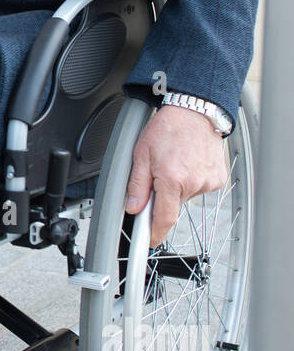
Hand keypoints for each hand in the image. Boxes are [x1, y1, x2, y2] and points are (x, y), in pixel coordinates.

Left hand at [125, 105, 228, 247]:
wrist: (195, 110)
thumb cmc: (168, 128)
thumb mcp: (141, 154)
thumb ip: (137, 185)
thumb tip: (132, 207)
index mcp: (172, 179)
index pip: (164, 220)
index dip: (155, 233)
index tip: (150, 241)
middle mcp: (193, 184)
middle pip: (173, 205)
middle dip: (163, 196)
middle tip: (159, 174)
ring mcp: (207, 182)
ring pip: (186, 196)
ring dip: (178, 187)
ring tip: (175, 162)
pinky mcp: (217, 179)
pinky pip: (199, 188)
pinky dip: (192, 180)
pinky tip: (188, 163)